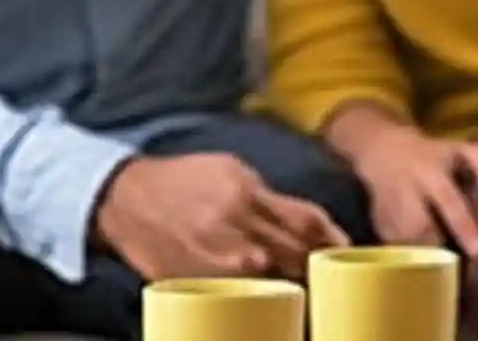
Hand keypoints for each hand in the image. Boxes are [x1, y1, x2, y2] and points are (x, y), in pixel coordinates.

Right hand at [94, 154, 348, 280]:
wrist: (128, 200)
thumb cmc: (187, 182)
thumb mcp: (234, 173)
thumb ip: (274, 200)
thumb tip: (316, 227)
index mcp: (249, 196)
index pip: (308, 224)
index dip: (333, 241)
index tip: (349, 252)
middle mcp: (235, 231)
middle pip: (295, 258)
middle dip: (317, 268)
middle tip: (332, 276)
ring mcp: (216, 264)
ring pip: (272, 284)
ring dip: (292, 289)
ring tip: (306, 291)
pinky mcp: (197, 286)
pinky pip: (239, 298)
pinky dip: (257, 302)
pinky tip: (268, 304)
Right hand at [334, 111, 477, 256]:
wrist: (383, 151)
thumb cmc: (435, 156)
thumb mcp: (463, 150)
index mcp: (432, 173)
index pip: (448, 200)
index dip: (464, 226)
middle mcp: (407, 190)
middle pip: (418, 228)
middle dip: (437, 250)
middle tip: (456, 266)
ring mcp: (388, 208)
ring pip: (403, 243)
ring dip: (423, 259)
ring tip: (441, 270)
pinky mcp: (378, 224)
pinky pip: (393, 249)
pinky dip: (409, 260)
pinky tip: (423, 264)